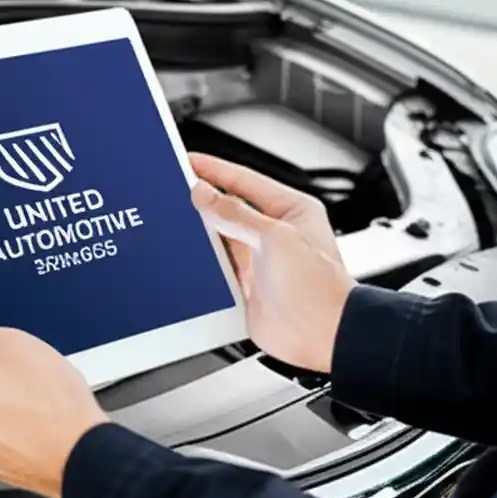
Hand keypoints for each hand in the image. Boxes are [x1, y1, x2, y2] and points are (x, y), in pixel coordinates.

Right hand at [189, 152, 355, 373]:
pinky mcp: (245, 284)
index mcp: (290, 210)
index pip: (245, 181)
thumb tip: (205, 194)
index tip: (189, 161)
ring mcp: (259, 259)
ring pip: (219, 237)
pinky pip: (215, 267)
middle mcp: (274, 233)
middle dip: (203, 201)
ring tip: (177, 220)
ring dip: (201, 232)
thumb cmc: (319, 288)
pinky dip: (201, 262)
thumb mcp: (275, 238)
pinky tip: (187, 256)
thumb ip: (236, 214)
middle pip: (229, 208)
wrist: (321, 336)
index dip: (215, 170)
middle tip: (175, 190)